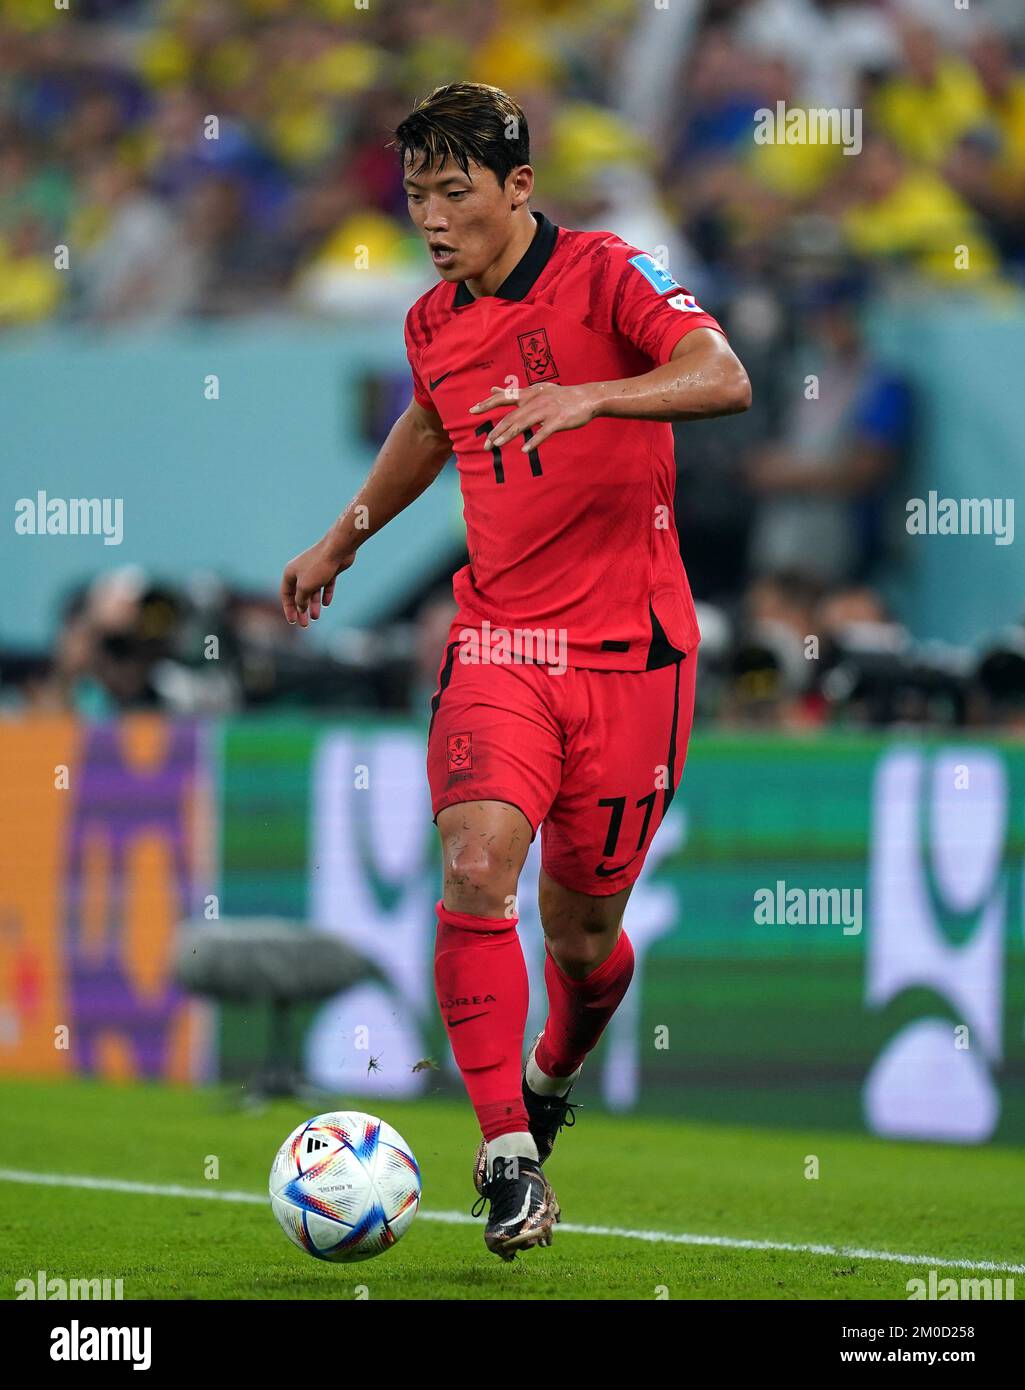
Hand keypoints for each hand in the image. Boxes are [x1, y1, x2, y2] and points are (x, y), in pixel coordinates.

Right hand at [280, 536, 355, 628]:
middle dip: (301, 610)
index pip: (286, 594)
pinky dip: (325, 594)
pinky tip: (326, 603)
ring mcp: (315, 570)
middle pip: (299, 594)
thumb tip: (300, 609)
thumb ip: (301, 600)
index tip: (293, 622)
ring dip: (313, 605)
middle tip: (304, 624)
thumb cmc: (318, 566)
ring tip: (316, 617)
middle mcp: (301, 571)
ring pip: (312, 591)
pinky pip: (325, 585)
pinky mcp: (329, 570)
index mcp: (290, 573)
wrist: (338, 549)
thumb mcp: (305, 587)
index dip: (288, 609)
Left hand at [468, 381, 597, 452]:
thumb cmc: (559, 396)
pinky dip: (534, 441)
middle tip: (486, 445)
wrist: (587, 397)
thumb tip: (492, 390)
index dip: (488, 403)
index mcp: (529, 394)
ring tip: (497, 446)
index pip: (504, 398)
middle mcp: (535, 400)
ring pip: (524, 423)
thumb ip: (513, 392)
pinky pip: (544, 432)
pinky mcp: (559, 420)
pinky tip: (524, 450)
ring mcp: (547, 410)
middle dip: (497, 431)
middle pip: (511, 416)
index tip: (472, 410)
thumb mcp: (535, 390)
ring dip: (509, 435)